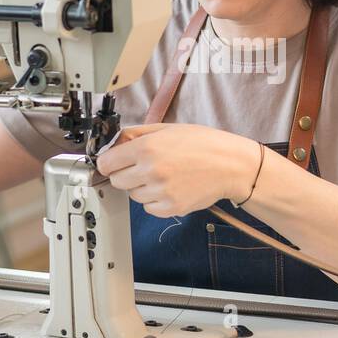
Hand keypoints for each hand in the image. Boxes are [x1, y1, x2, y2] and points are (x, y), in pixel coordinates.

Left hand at [95, 124, 260, 217]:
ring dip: (141, 187)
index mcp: (147, 148)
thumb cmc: (204, 144)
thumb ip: (137, 134)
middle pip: (116, 181)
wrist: (231, 165)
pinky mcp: (171, 207)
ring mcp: (160, 191)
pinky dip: (154, 200)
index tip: (114, 162)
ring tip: (163, 176)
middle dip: (125, 174)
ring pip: (133, 195)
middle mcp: (151, 170)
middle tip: (142, 167)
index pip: (106, 163)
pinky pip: (148, 208)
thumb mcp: (168, 128)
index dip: (109, 162)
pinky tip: (170, 187)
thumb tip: (114, 142)